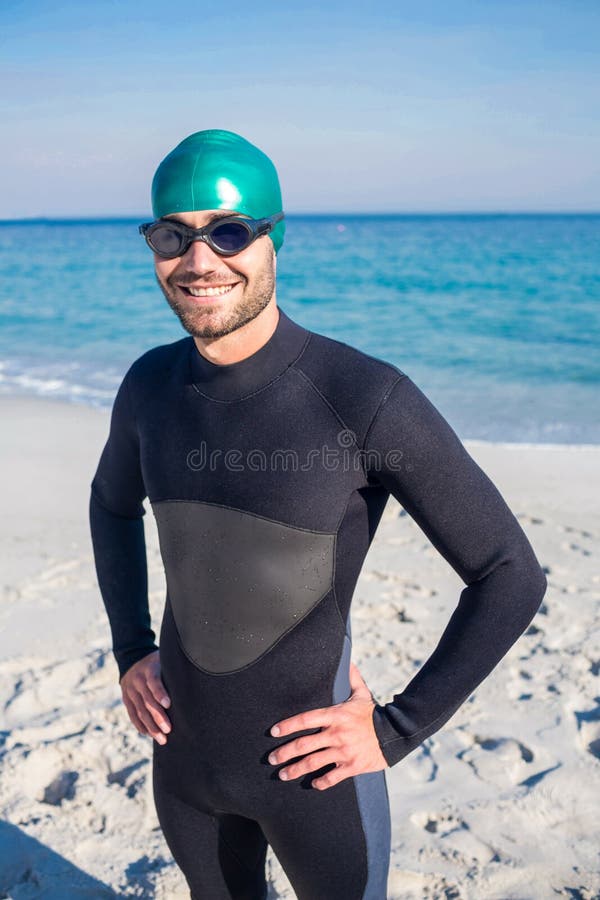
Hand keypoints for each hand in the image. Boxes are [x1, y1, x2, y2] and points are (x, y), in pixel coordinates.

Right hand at [120, 650, 171, 744]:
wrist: (132, 657)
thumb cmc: (158, 661)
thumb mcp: (165, 658)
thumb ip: (174, 669)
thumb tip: (194, 681)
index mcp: (149, 668)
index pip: (154, 681)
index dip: (160, 693)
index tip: (169, 704)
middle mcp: (137, 680)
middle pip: (147, 701)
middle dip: (158, 717)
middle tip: (168, 730)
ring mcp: (129, 690)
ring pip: (139, 711)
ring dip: (150, 726)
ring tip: (161, 738)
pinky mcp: (126, 698)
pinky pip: (132, 714)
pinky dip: (140, 725)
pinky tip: (148, 734)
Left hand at [268, 661, 387, 789]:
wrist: (396, 733)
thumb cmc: (374, 713)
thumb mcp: (362, 694)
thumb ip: (351, 678)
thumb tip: (348, 660)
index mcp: (336, 715)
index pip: (306, 719)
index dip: (288, 725)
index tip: (274, 731)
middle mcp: (337, 733)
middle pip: (304, 745)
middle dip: (285, 753)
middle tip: (271, 759)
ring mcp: (344, 751)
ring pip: (314, 762)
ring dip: (296, 770)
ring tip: (283, 775)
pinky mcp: (353, 766)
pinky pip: (333, 777)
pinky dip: (321, 782)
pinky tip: (313, 784)